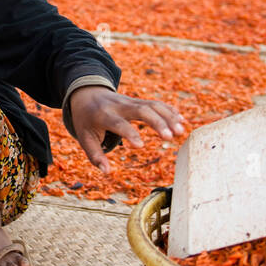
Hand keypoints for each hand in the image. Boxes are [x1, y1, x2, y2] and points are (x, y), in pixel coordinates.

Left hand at [68, 86, 185, 174]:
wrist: (87, 93)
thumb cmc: (86, 120)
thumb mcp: (83, 137)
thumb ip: (94, 155)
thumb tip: (107, 172)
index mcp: (103, 115)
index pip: (118, 123)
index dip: (129, 133)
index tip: (140, 146)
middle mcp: (119, 106)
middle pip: (141, 110)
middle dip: (157, 122)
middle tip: (170, 137)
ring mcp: (131, 101)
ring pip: (152, 105)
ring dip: (168, 116)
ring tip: (181, 132)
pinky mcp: (139, 101)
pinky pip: (156, 103)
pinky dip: (169, 111)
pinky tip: (182, 120)